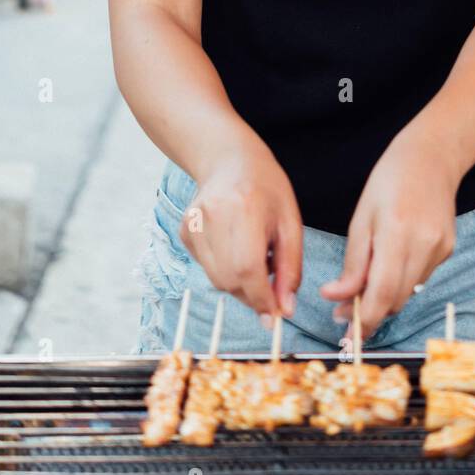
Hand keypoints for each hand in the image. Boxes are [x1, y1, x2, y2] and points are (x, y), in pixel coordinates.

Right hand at [180, 129, 302, 321]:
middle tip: (270, 285)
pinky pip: (207, 269)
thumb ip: (290, 267)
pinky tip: (235, 247)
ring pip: (217, 280)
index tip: (276, 315)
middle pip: (230, 280)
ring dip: (240, 284)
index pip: (248, 269)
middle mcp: (212, 216)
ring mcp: (194, 225)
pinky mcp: (184, 232)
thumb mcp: (290, 222)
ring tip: (254, 256)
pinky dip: (225, 270)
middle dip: (253, 295)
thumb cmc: (266, 187)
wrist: (228, 159)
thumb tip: (285, 309)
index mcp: (244, 208)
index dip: (262, 299)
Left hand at [319, 125, 459, 340]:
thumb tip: (336, 298)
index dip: (365, 321)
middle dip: (370, 313)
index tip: (347, 338)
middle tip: (343, 314)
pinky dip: (401, 278)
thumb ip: (352, 263)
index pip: (382, 293)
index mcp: (397, 234)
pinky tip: (392, 258)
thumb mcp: (361, 218)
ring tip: (363, 283)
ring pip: (408, 292)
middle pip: (396, 300)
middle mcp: (424, 246)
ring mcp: (441, 250)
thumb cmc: (389, 181)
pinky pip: (419, 277)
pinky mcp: (448, 250)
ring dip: (385, 296)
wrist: (431, 158)